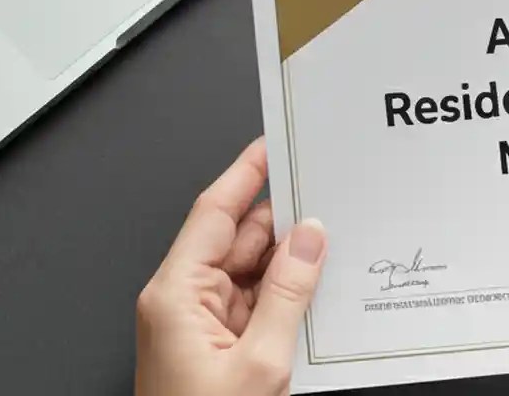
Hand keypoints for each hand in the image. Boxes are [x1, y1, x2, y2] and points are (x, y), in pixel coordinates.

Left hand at [135, 138, 326, 395]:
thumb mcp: (260, 362)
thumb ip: (289, 293)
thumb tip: (310, 238)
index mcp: (175, 294)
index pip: (213, 213)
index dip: (246, 174)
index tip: (273, 145)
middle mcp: (181, 302)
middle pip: (236, 239)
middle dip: (282, 220)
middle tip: (327, 197)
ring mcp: (198, 324)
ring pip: (250, 270)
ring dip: (289, 259)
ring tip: (333, 245)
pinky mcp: (216, 345)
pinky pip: (254, 300)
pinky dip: (286, 292)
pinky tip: (317, 287)